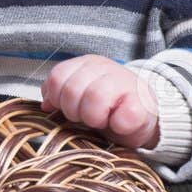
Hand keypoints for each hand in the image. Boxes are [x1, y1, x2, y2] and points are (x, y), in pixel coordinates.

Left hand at [41, 55, 159, 149]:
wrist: (146, 116)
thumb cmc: (108, 108)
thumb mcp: (80, 97)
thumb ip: (60, 95)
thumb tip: (45, 104)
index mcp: (86, 64)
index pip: (58, 77)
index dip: (57, 99)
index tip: (67, 110)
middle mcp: (105, 67)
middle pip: (72, 89)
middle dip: (74, 111)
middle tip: (87, 118)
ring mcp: (126, 83)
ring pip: (95, 98)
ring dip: (95, 118)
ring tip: (103, 121)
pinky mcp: (143, 104)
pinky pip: (122, 117)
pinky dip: (117, 126)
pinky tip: (120, 125)